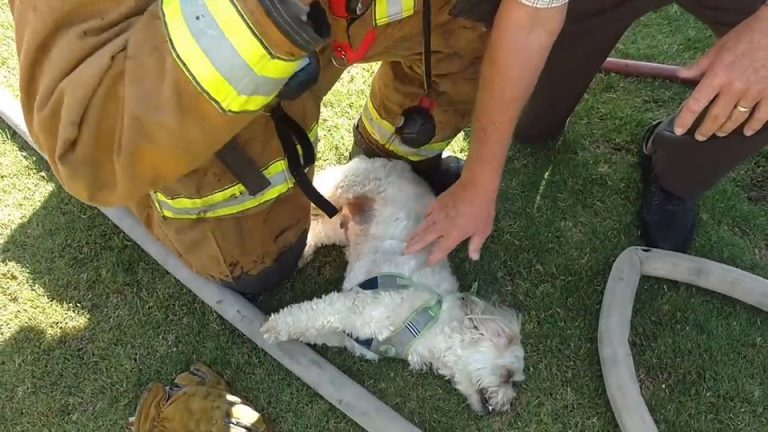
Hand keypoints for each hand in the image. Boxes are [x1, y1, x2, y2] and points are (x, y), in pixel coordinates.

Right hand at [405, 176, 497, 265]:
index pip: (440, 250)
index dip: (433, 258)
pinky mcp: (437, 203)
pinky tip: (421, 221)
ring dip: (414, 234)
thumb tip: (474, 258)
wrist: (476, 186)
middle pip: (425, 238)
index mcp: (453, 235)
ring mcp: (437, 213)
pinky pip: (427, 213)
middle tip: (405, 252)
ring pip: (423, 226)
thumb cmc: (482, 210)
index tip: (427, 263)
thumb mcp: (483, 230)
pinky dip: (423, 219)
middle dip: (415, 246)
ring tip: (406, 240)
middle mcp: (442, 226)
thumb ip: (476, 244)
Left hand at [674, 6, 767, 139]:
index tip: (680, 130)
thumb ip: (700, 65)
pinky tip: (748, 131)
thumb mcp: (719, 48)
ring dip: (726, 129)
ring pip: (737, 119)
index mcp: (717, 76)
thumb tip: (681, 75)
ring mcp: (754, 93)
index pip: (696, 104)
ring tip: (719, 133)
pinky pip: (762, 116)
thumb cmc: (747, 35)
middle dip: (706, 130)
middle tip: (700, 136)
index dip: (685, 120)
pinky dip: (754, 126)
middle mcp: (734, 88)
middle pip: (716, 117)